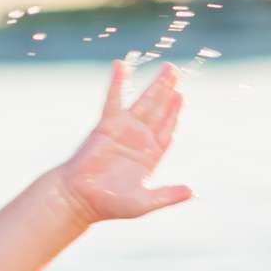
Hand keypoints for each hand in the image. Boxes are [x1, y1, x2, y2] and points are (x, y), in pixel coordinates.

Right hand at [58, 60, 193, 223]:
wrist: (79, 199)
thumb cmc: (109, 205)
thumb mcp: (144, 202)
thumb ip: (168, 196)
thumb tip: (191, 192)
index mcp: (149, 157)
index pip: (166, 131)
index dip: (174, 115)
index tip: (181, 97)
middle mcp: (138, 140)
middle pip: (158, 111)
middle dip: (168, 92)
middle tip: (175, 72)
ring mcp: (123, 131)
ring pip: (144, 102)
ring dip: (155, 85)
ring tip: (167, 68)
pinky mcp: (107, 125)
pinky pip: (114, 100)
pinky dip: (118, 82)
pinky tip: (121, 65)